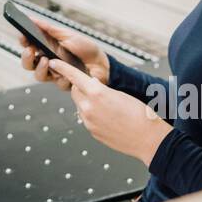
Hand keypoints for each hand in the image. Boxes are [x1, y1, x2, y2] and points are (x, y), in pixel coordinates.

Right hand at [17, 15, 110, 90]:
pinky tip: (67, 72)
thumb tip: (32, 19)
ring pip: (39, 76)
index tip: (23, 36)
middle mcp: (48, 61)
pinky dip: (62, 76)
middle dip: (26, 58)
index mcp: (47, 48)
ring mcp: (56, 73)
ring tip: (46, 61)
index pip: (28, 46)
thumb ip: (49, 29)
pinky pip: (57, 83)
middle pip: (28, 63)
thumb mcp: (67, 35)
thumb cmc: (86, 48)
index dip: (23, 42)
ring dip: (40, 69)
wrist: (102, 63)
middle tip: (30, 51)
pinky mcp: (64, 83)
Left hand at [48, 58, 173, 166]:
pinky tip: (109, 118)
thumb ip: (101, 90)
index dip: (62, 68)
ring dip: (87, 102)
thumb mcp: (119, 94)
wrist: (148, 139)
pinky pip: (86, 118)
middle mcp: (88, 107)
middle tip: (97, 89)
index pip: (74, 76)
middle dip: (81, 88)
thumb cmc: (140, 113)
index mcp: (97, 93)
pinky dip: (93, 115)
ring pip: (80, 105)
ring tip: (108, 107)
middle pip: (75, 91)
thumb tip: (91, 89)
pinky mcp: (91, 131)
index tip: (53, 62)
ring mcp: (88, 121)